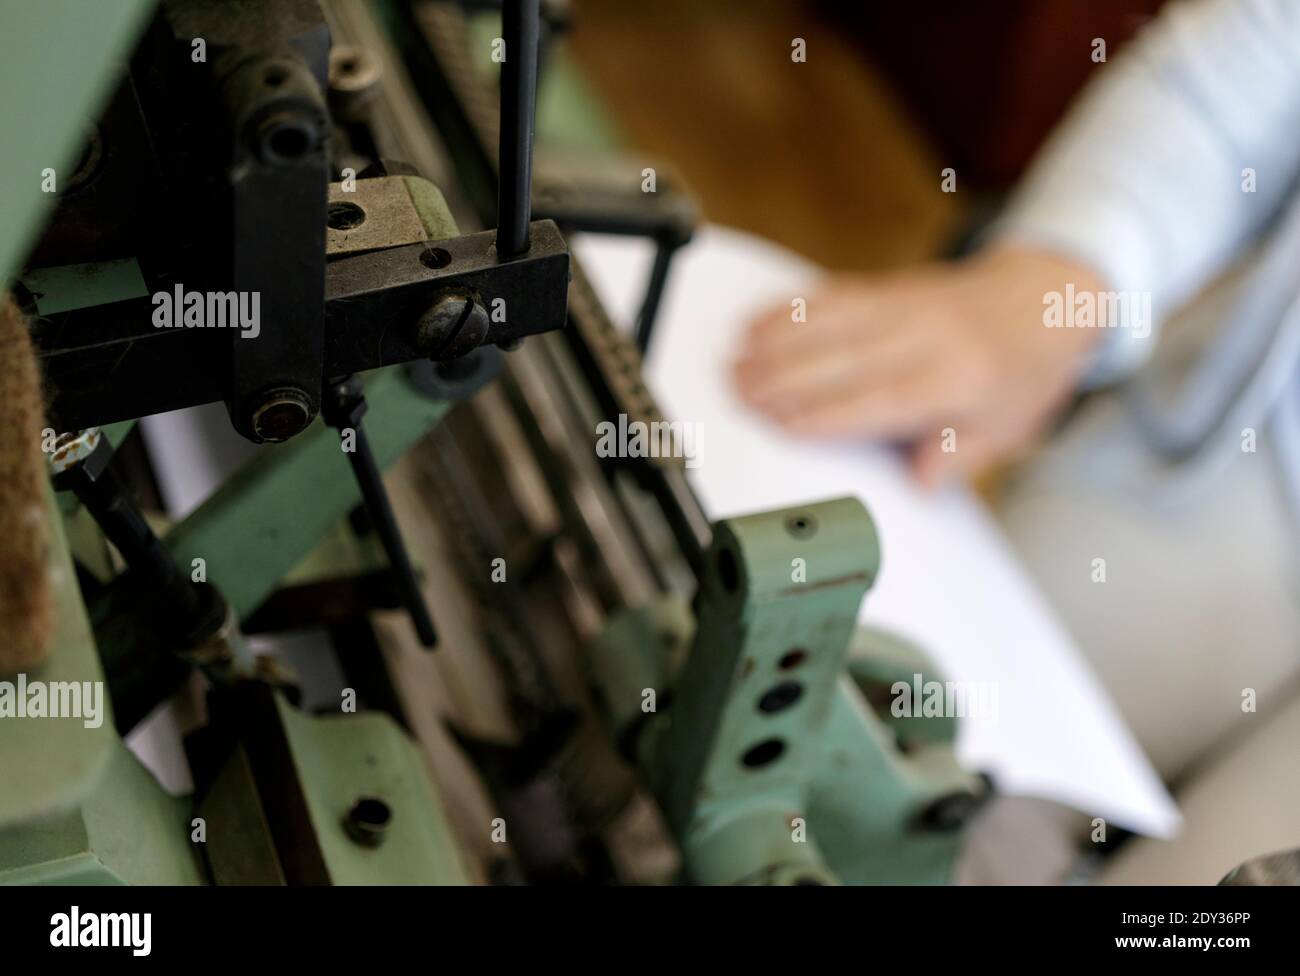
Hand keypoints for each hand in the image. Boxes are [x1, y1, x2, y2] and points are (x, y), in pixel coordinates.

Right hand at [733, 245, 1107, 484]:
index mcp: (957, 379)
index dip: (826, 413)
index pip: (879, 399)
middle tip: (738, 396)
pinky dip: (789, 309)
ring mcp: (903, 306)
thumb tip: (918, 482)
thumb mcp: (1006, 430)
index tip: (781, 425)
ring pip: (828, 322)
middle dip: (785, 378)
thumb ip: (957, 457)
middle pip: (842, 359)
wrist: (1044, 297)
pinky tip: (756, 322)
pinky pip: (831, 295)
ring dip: (776, 342)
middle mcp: (926, 337)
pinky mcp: (886, 287)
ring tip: (735, 365)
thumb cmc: (1020, 372)